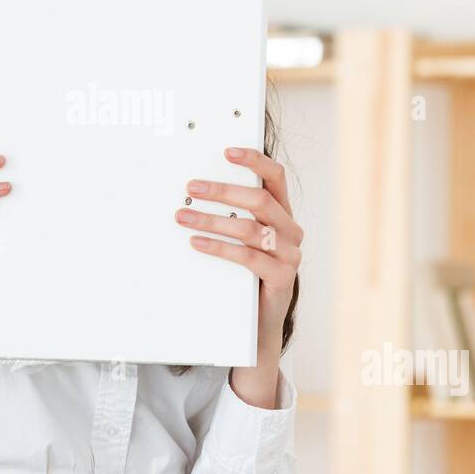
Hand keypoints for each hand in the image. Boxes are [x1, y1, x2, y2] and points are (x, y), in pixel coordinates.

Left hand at [174, 147, 302, 406]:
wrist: (260, 322)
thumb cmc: (247, 273)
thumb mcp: (241, 239)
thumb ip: (229, 216)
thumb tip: (192, 191)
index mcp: (282, 212)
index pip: (275, 177)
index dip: (254, 161)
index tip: (227, 151)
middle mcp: (290, 230)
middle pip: (259, 200)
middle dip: (222, 190)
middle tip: (191, 187)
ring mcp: (290, 255)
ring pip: (251, 229)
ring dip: (212, 220)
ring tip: (183, 216)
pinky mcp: (283, 279)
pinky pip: (249, 258)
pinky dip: (219, 248)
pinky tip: (197, 243)